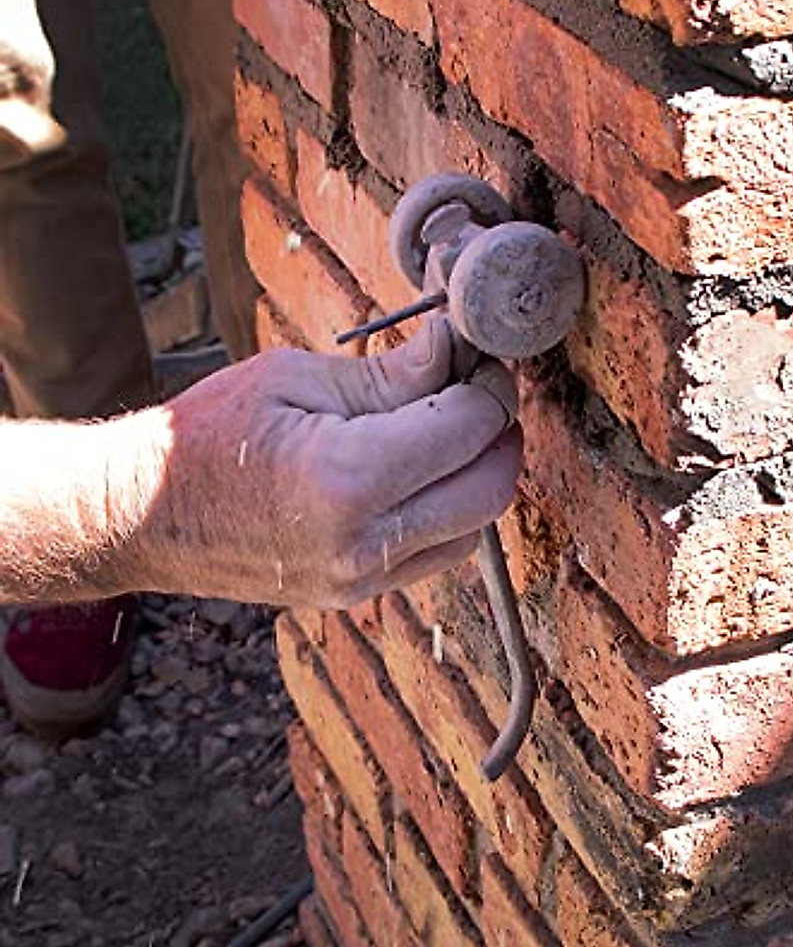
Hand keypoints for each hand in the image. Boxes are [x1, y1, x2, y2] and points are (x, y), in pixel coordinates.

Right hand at [120, 318, 521, 607]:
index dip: (489, 387)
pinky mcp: (356, 595)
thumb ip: (388, 374)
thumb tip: (455, 350)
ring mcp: (361, 581)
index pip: (470, 430)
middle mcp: (364, 543)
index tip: (480, 359)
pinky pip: (437, 554)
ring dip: (480, 475)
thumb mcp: (293, 378)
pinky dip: (451, 511)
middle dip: (500, 433)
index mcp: (348, 478)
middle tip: (479, 392)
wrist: (138, 517)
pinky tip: (423, 472)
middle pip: (491, 489)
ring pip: (475, 529)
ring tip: (450, 428)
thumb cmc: (204, 436)